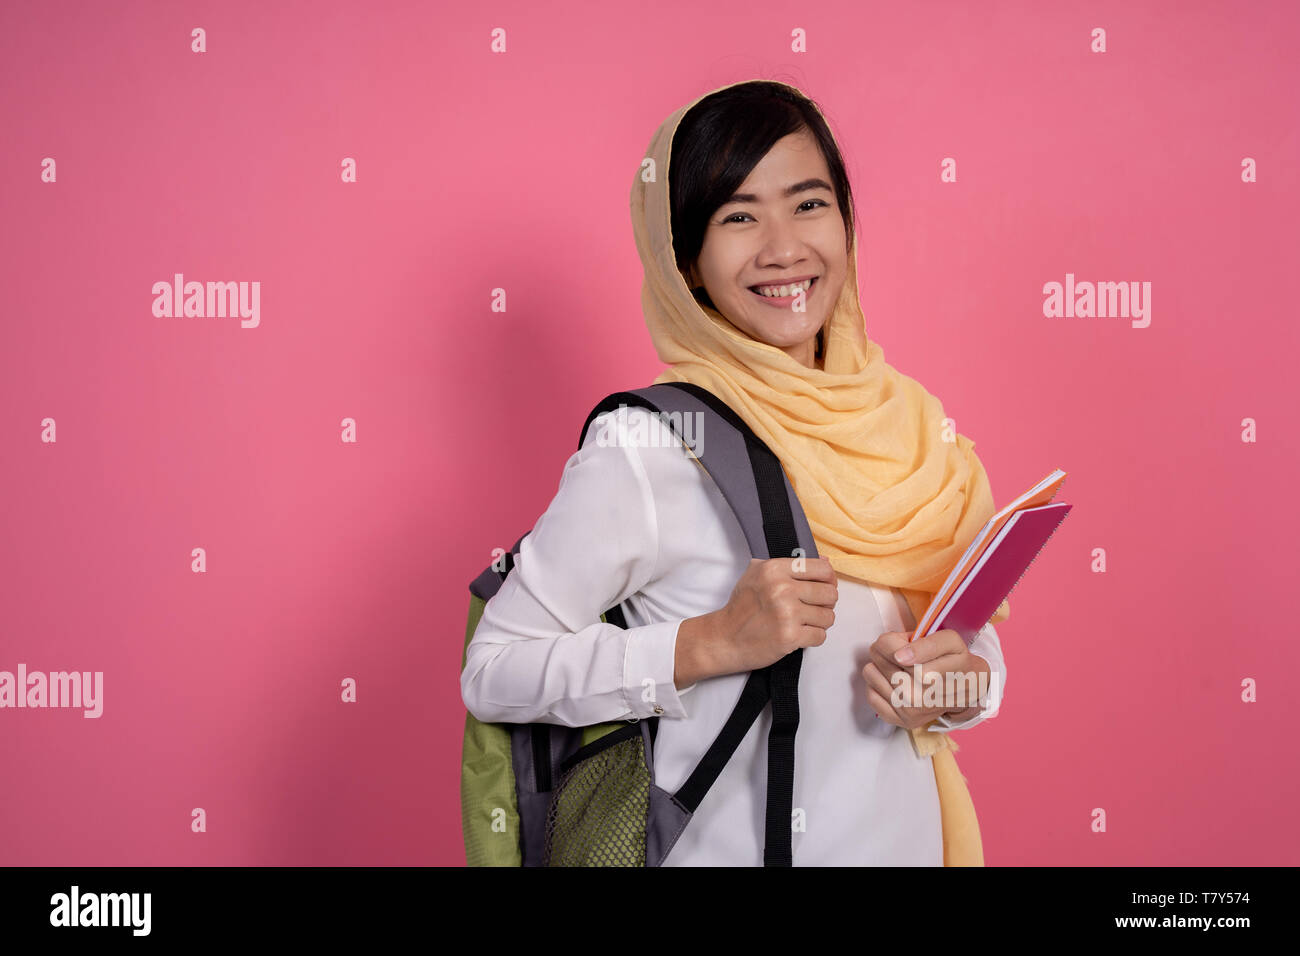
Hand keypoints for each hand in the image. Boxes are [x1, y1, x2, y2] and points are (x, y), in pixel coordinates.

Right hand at [675, 556, 837, 685]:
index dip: (828, 579)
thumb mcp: (756, 574)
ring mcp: (787, 613)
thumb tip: (823, 561)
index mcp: (774, 569)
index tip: (823, 586)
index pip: (822, 568)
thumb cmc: (742, 608)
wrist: (724, 638)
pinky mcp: (790, 637)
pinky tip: (798, 635)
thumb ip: (788, 565)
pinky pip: (821, 636)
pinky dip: (813, 638)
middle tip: (812, 608)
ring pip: (828, 616)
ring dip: (819, 622)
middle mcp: (782, 588)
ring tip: (803, 622)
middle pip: (830, 593)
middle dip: (825, 603)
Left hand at [861, 629, 990, 729]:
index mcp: (932, 675)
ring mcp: (908, 710)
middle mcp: (920, 697)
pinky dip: (878, 685)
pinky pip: (870, 694)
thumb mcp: (950, 642)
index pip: (889, 647)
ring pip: (870, 673)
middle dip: (886, 650)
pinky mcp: (898, 720)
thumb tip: (900, 656)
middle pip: (878, 658)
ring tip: (900, 669)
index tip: (902, 643)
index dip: (891, 640)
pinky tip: (895, 684)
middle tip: (902, 654)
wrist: (966, 691)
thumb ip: (926, 643)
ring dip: (881, 667)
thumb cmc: (954, 662)